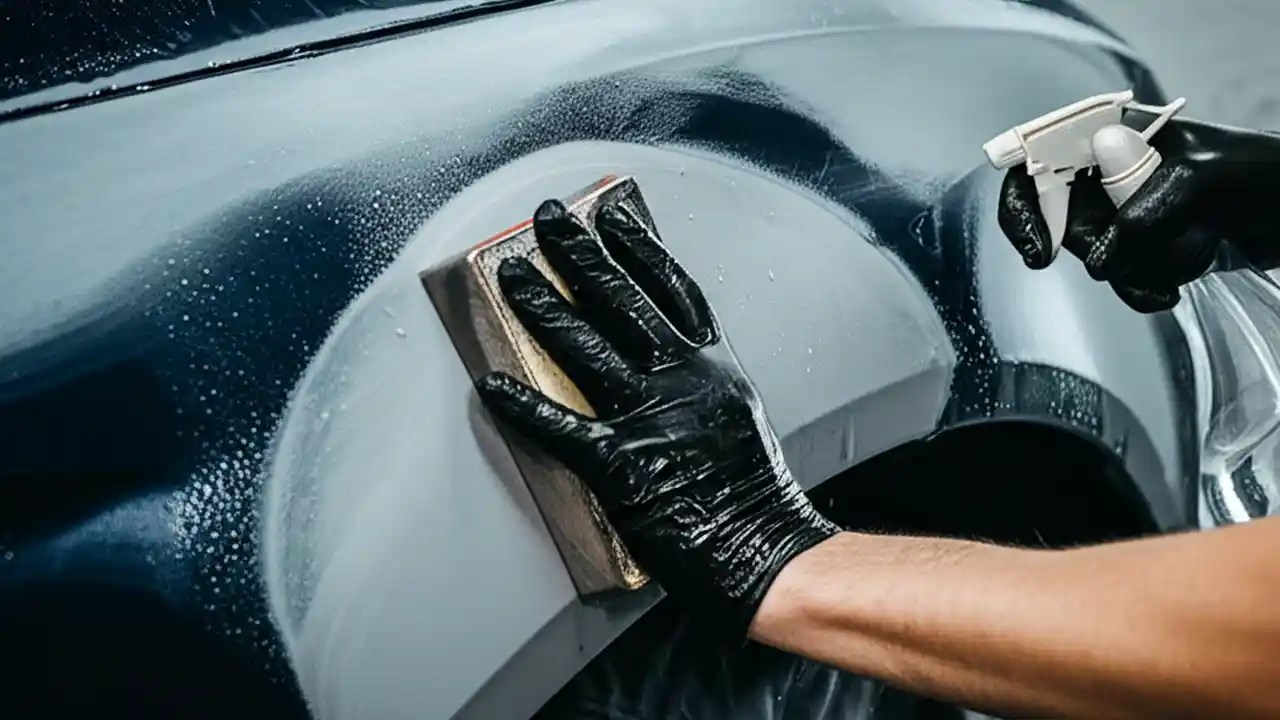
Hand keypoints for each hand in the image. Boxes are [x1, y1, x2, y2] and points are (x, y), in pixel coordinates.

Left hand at [475, 198, 837, 635]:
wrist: (765, 550)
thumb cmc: (753, 495)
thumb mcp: (739, 416)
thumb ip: (701, 382)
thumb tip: (663, 359)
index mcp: (712, 368)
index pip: (671, 290)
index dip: (639, 247)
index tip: (613, 216)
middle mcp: (683, 380)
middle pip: (622, 300)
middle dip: (580, 253)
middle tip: (549, 219)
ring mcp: (651, 418)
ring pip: (586, 345)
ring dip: (543, 305)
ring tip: (512, 274)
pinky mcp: (622, 464)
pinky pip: (560, 427)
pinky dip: (521, 405)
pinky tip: (490, 384)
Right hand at [998, 115, 1279, 311]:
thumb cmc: (1255, 171)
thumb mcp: (1198, 180)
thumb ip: (1143, 213)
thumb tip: (1100, 261)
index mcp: (1108, 135)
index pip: (1034, 163)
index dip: (1022, 206)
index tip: (1041, 249)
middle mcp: (1105, 173)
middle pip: (1056, 220)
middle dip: (1090, 249)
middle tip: (1119, 263)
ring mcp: (1121, 211)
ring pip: (1091, 255)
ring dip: (1131, 272)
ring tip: (1175, 270)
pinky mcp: (1140, 246)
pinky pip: (1118, 277)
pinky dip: (1141, 288)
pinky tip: (1169, 289)